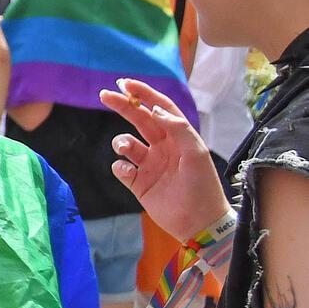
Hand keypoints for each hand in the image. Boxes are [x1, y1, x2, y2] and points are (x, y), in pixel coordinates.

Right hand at [101, 78, 231, 239]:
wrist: (199, 223)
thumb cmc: (202, 186)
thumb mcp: (196, 154)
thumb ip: (177, 129)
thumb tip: (154, 109)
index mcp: (178, 138)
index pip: (160, 109)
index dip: (144, 94)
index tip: (125, 84)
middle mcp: (162, 148)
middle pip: (139, 120)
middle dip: (123, 106)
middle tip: (105, 95)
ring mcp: (149, 165)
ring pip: (126, 144)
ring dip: (121, 142)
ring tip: (126, 149)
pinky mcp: (138, 184)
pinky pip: (121, 169)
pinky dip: (119, 167)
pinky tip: (128, 172)